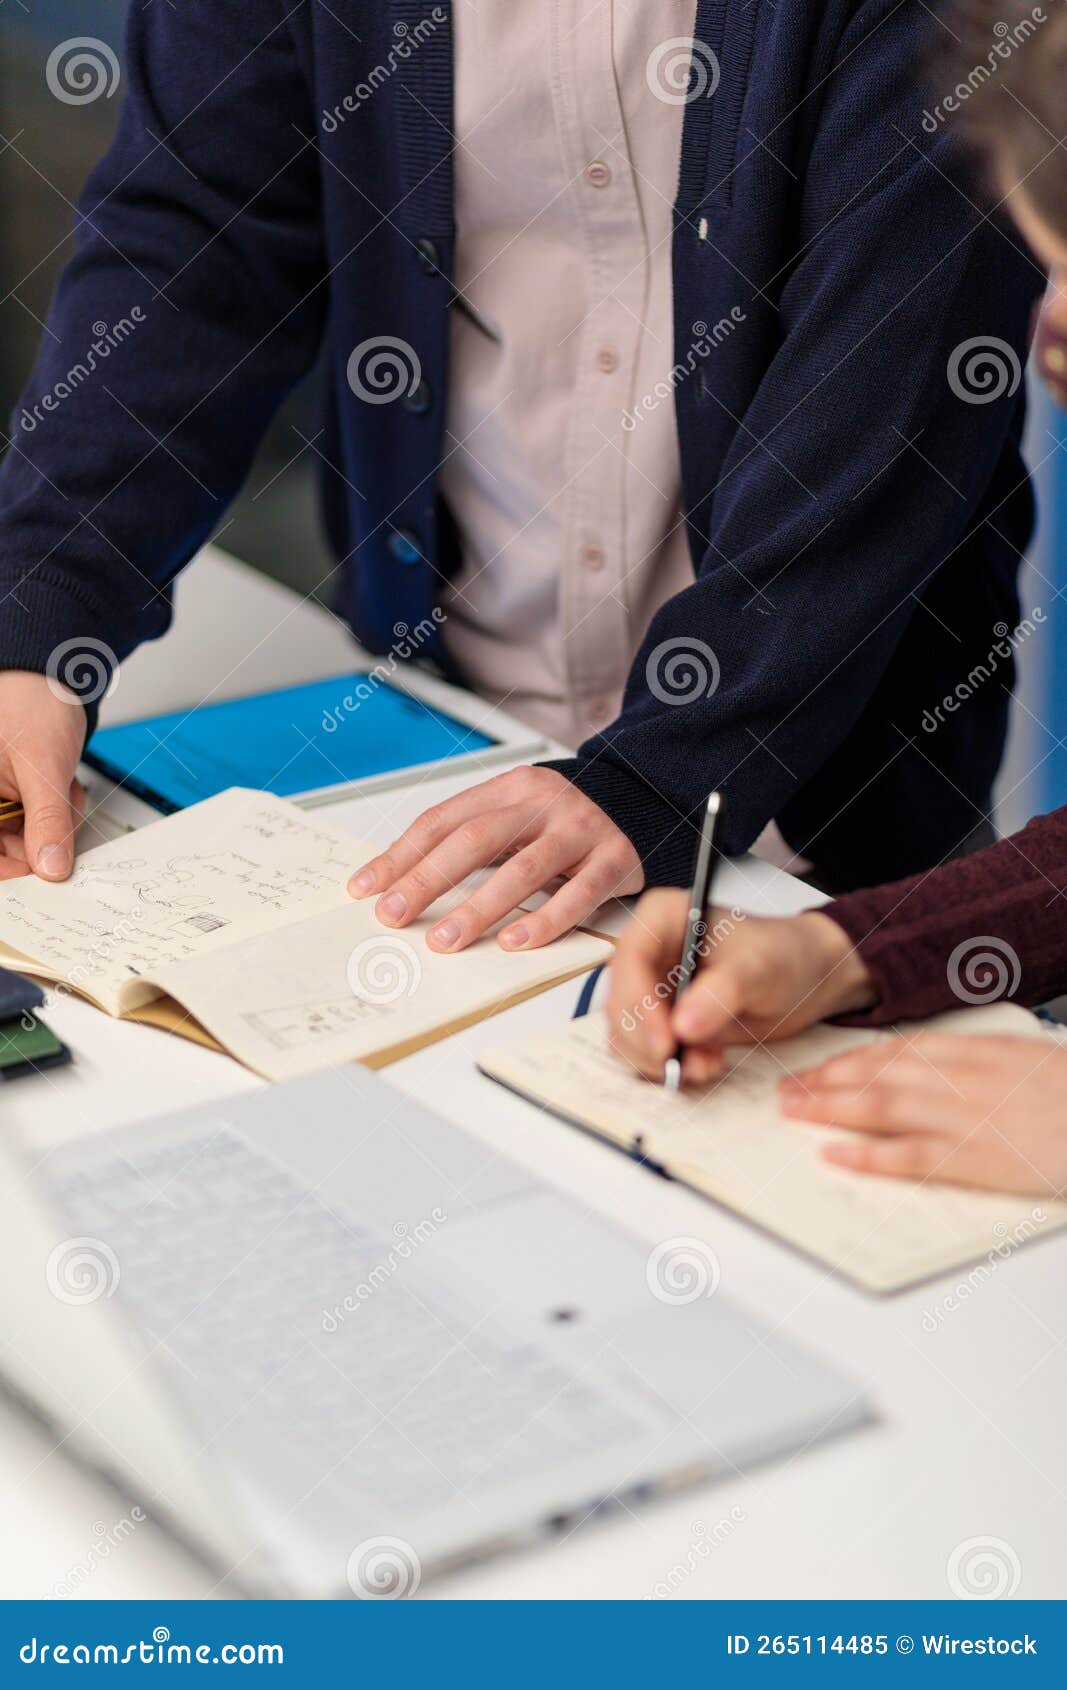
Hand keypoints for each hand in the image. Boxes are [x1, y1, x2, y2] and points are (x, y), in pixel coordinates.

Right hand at [0, 670, 86, 880]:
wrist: (51, 674)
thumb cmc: (32, 701)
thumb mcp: (44, 767)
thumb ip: (48, 820)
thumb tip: (50, 867)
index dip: (8, 866)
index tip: (40, 871)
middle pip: (4, 843)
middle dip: (40, 832)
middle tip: (62, 810)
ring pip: (24, 833)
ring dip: (53, 818)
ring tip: (61, 786)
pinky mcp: (13, 792)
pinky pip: (35, 818)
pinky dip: (55, 808)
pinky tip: (60, 783)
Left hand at [348, 766, 642, 950]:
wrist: (645, 803)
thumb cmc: (566, 822)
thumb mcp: (515, 817)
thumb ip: (469, 840)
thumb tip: (402, 882)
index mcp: (509, 788)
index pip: (442, 821)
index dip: (401, 856)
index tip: (366, 889)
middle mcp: (543, 803)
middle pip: (475, 840)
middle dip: (427, 880)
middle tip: (393, 915)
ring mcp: (581, 830)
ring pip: (523, 869)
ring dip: (479, 907)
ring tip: (445, 939)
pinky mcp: (615, 859)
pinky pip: (578, 894)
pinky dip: (545, 920)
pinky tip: (516, 941)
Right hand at [607, 889, 874, 1082]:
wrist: (802, 977)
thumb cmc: (781, 956)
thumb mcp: (758, 968)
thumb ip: (721, 993)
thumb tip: (683, 1026)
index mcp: (661, 918)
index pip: (630, 959)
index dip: (639, 1003)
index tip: (666, 1042)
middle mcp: (645, 952)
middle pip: (620, 1003)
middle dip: (650, 1042)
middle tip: (689, 1066)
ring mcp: (647, 988)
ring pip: (626, 1035)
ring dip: (660, 1060)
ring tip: (709, 1064)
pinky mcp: (656, 1020)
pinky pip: (642, 1052)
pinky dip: (668, 1067)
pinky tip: (706, 1063)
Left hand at [781, 1033, 1066, 1195]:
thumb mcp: (1029, 1063)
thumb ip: (982, 1065)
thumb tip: (938, 1070)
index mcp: (981, 1052)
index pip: (900, 1050)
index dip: (852, 1059)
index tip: (821, 1067)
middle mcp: (968, 1078)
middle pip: (880, 1074)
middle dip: (828, 1081)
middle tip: (788, 1090)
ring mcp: (971, 1118)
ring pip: (883, 1106)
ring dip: (830, 1108)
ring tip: (793, 1112)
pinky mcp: (980, 1159)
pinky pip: (913, 1156)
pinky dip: (869, 1155)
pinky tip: (835, 1154)